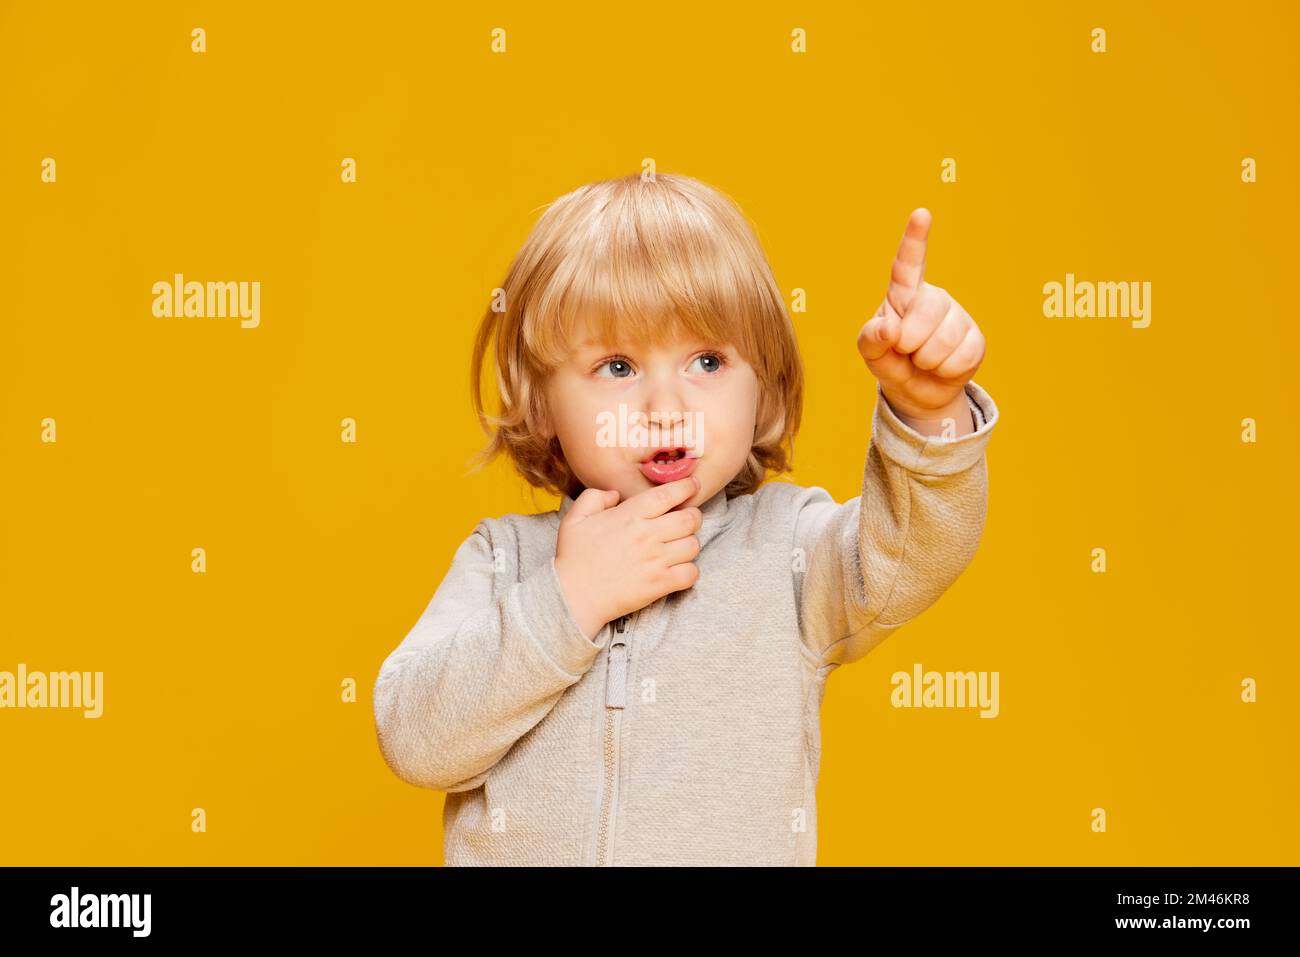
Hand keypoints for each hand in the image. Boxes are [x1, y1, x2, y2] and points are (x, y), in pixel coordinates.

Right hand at [554, 476, 702, 639]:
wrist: (574, 596)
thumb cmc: (574, 557)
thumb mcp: (575, 518)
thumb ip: (594, 497)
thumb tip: (615, 494)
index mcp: (630, 515)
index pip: (669, 494)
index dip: (686, 487)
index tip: (692, 485)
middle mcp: (647, 535)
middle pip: (690, 519)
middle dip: (693, 516)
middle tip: (686, 519)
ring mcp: (656, 561)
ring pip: (694, 545)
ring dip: (690, 543)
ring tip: (680, 545)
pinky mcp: (660, 584)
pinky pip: (692, 573)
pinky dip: (689, 570)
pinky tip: (678, 568)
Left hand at [857, 208, 985, 427]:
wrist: (917, 392)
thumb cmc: (891, 363)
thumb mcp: (871, 353)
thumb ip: (871, 339)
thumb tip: (889, 328)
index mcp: (903, 295)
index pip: (907, 264)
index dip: (915, 240)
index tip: (921, 214)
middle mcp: (933, 299)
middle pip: (927, 311)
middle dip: (910, 341)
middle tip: (905, 351)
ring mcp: (957, 316)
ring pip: (945, 338)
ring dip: (928, 360)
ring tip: (922, 360)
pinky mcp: (975, 339)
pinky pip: (963, 356)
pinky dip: (946, 370)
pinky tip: (942, 368)